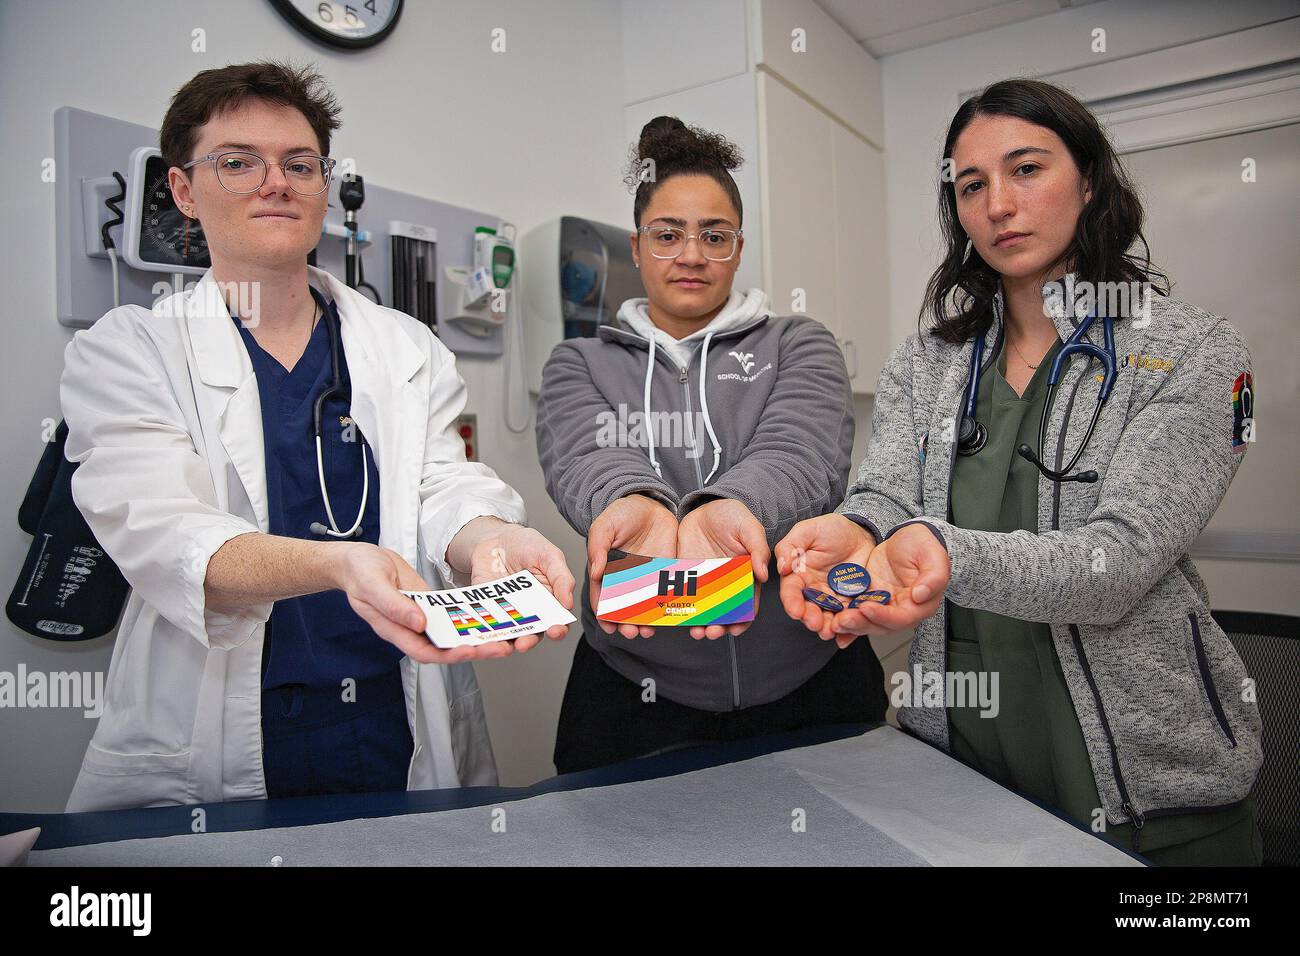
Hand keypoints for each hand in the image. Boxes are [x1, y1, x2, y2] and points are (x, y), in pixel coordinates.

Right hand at [336, 543, 517, 663]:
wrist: (357, 560)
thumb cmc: (359, 572)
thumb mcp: (372, 584)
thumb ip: (393, 605)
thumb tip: (419, 623)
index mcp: (395, 629)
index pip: (425, 651)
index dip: (449, 655)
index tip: (471, 651)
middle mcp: (410, 628)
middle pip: (445, 648)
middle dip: (473, 650)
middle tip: (500, 648)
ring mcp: (420, 617)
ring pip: (451, 634)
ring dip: (475, 637)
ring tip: (501, 637)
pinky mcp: (428, 604)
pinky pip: (450, 615)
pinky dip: (467, 618)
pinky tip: (487, 616)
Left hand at [467, 523, 575, 652]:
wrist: (496, 539)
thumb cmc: (527, 546)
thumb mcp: (549, 556)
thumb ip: (561, 578)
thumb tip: (569, 604)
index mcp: (550, 602)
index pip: (557, 622)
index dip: (558, 630)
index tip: (555, 630)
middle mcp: (530, 612)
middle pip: (532, 634)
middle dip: (528, 641)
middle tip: (524, 643)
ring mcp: (507, 613)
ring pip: (508, 635)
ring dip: (505, 644)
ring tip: (502, 646)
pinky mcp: (486, 611)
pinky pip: (485, 626)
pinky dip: (482, 635)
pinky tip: (481, 637)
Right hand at [587, 494, 678, 638]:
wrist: (651, 503)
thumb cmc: (623, 513)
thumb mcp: (605, 525)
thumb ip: (597, 546)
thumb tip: (594, 570)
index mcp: (607, 571)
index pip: (602, 596)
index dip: (603, 612)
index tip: (607, 625)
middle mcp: (626, 580)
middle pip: (623, 608)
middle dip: (625, 623)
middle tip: (629, 633)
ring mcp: (647, 579)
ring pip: (644, 606)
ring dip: (644, 621)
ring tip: (646, 631)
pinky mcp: (666, 574)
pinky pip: (666, 594)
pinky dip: (666, 608)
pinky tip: (667, 618)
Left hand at [676, 498, 768, 639]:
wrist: (703, 506)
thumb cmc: (731, 515)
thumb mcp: (748, 527)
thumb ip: (758, 548)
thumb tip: (763, 574)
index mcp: (745, 576)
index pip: (747, 603)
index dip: (743, 619)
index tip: (736, 629)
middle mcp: (725, 584)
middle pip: (724, 612)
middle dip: (719, 626)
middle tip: (712, 632)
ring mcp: (704, 582)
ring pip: (703, 610)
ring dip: (700, 623)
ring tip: (697, 631)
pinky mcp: (685, 576)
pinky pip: (683, 597)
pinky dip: (681, 609)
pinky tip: (677, 616)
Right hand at [774, 514, 874, 643]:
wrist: (862, 533)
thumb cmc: (833, 529)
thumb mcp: (808, 531)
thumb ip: (790, 547)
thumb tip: (781, 567)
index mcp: (799, 575)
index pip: (791, 591)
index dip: (792, 602)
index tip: (795, 611)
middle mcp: (813, 590)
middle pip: (808, 609)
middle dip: (810, 618)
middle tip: (815, 624)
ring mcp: (833, 598)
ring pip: (828, 617)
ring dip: (828, 626)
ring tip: (830, 631)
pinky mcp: (851, 602)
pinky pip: (849, 616)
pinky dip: (849, 627)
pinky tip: (848, 632)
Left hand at [826, 523, 948, 646]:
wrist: (908, 538)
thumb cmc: (924, 546)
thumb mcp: (933, 556)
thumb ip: (933, 577)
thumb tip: (921, 595)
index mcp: (920, 605)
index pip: (902, 617)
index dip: (884, 615)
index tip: (866, 607)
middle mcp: (902, 611)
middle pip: (881, 625)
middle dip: (861, 624)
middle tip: (843, 619)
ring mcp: (884, 606)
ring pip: (867, 622)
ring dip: (850, 625)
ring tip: (834, 622)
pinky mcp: (869, 599)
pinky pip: (857, 613)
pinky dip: (845, 620)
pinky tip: (831, 621)